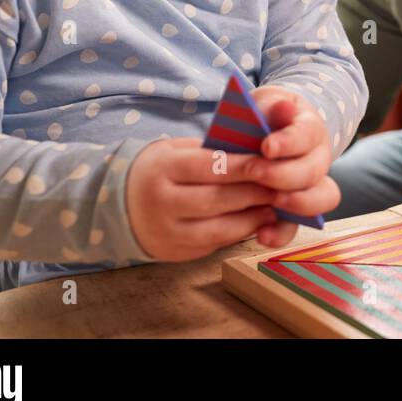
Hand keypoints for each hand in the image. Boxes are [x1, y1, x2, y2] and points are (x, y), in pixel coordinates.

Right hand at [125, 137, 280, 260]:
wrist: (119, 203)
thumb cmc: (160, 169)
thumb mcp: (176, 150)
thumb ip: (211, 150)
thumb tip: (258, 149)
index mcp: (162, 169)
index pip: (209, 167)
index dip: (244, 166)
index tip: (271, 162)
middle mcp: (161, 203)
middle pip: (217, 199)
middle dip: (254, 193)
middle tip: (283, 186)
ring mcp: (166, 232)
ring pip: (219, 228)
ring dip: (252, 218)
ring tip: (275, 206)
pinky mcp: (174, 252)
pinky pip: (214, 244)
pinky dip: (239, 233)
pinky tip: (258, 222)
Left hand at [248, 85, 340, 247]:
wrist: (263, 136)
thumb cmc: (262, 118)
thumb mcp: (265, 104)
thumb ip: (271, 106)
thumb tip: (282, 107)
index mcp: (310, 129)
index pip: (307, 134)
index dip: (289, 142)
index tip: (266, 146)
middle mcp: (318, 158)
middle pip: (314, 170)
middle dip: (284, 174)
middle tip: (255, 172)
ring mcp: (310, 185)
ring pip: (320, 199)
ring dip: (297, 203)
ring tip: (272, 202)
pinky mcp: (294, 209)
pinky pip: (297, 226)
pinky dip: (282, 233)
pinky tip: (263, 235)